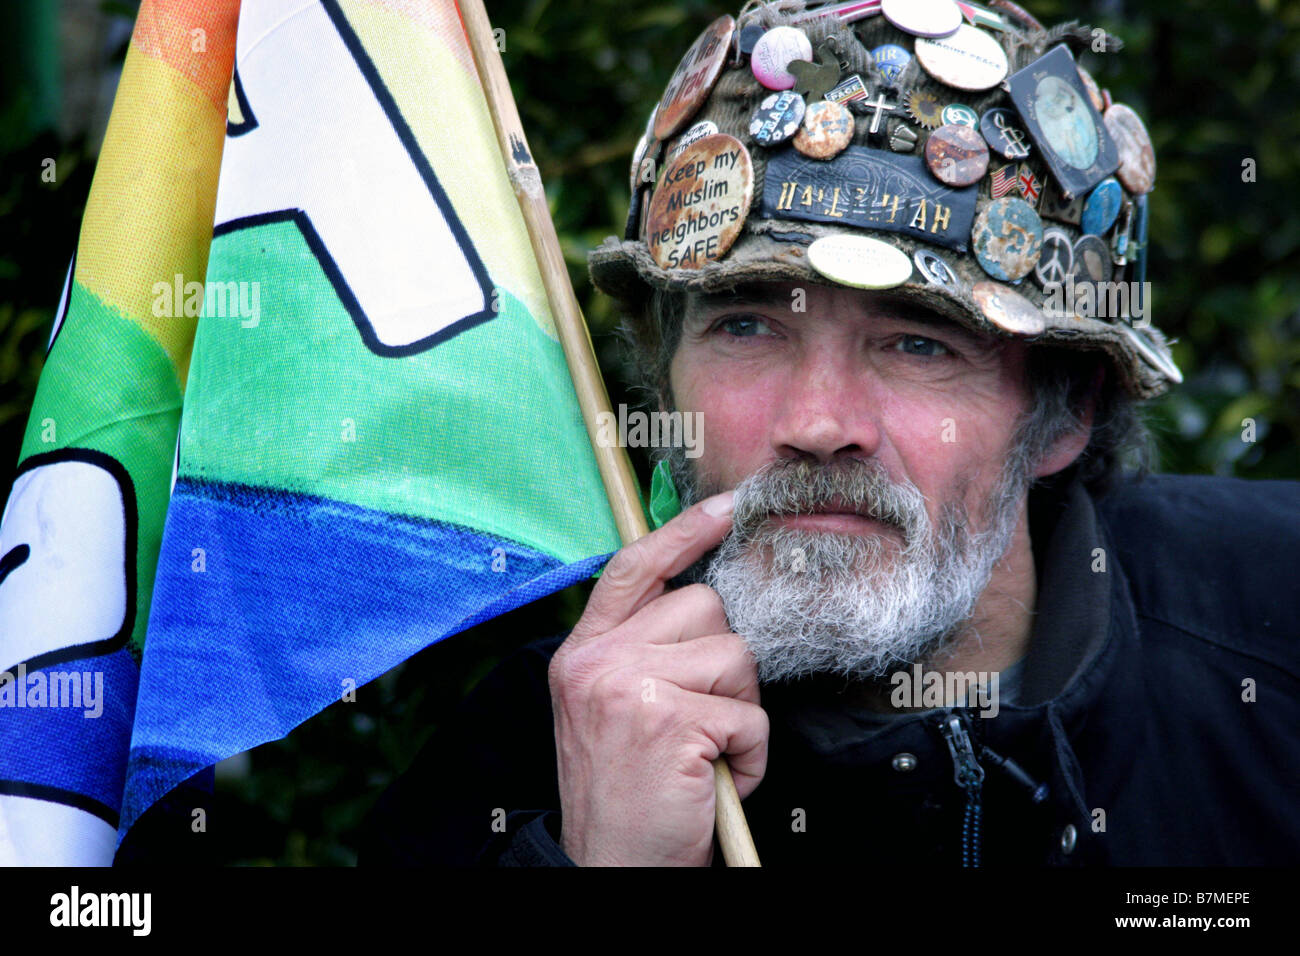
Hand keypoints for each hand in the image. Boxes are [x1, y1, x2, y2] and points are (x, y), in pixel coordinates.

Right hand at [548, 491, 767, 865]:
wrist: (609, 869)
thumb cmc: (624, 793)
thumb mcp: (609, 709)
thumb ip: (640, 652)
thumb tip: (705, 605)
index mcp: (582, 653)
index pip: (634, 567)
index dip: (685, 531)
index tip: (729, 506)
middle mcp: (597, 660)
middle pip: (705, 608)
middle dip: (726, 663)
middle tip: (706, 718)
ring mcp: (630, 686)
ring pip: (736, 657)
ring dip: (740, 713)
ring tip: (708, 754)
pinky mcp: (670, 720)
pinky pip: (750, 716)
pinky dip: (750, 755)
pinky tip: (718, 779)